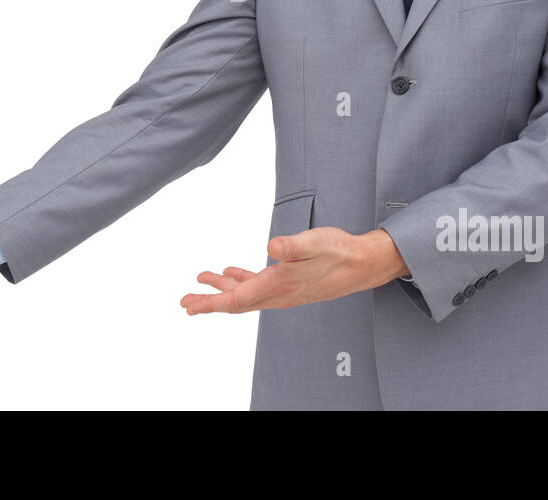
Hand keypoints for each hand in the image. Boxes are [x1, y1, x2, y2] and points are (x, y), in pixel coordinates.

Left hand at [179, 226, 409, 314]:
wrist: (362, 264)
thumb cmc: (338, 251)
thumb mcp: (314, 242)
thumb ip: (292, 245)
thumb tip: (272, 246)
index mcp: (278, 284)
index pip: (237, 299)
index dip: (210, 303)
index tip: (189, 305)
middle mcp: (278, 293)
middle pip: (236, 302)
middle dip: (209, 302)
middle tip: (185, 302)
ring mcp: (283, 290)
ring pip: (246, 294)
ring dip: (223, 290)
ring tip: (203, 282)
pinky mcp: (289, 283)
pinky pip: (258, 287)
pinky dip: (242, 281)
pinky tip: (233, 273)